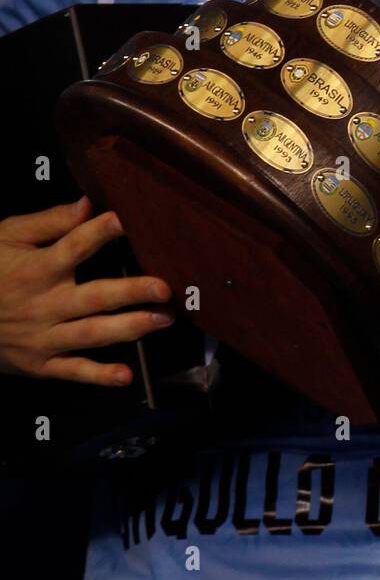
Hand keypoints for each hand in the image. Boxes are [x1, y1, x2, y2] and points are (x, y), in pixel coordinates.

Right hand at [0, 198, 171, 384]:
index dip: (99, 233)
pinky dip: (99, 375)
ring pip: (92, 334)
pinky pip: (73, 371)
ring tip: (163, 319)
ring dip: (130, 328)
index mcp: (36, 269)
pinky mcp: (41, 363)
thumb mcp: (7, 238)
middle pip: (94, 297)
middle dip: (132, 292)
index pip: (73, 247)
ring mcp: (43, 337)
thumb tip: (87, 204)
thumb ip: (49, 222)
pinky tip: (125, 375)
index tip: (126, 220)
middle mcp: (43, 304)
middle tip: (164, 287)